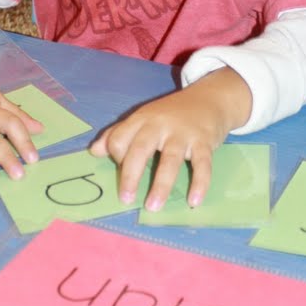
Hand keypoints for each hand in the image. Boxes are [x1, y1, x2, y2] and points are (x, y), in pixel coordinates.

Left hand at [89, 68, 251, 210]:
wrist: (210, 98)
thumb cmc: (172, 114)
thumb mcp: (144, 118)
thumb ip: (119, 133)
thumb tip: (94, 151)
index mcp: (142, 119)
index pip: (120, 139)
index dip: (117, 157)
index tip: (123, 172)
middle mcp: (160, 125)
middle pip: (140, 149)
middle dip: (131, 175)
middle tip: (126, 199)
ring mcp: (183, 133)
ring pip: (170, 160)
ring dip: (161, 186)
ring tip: (153, 207)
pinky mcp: (204, 141)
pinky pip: (202, 165)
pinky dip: (199, 183)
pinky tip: (194, 201)